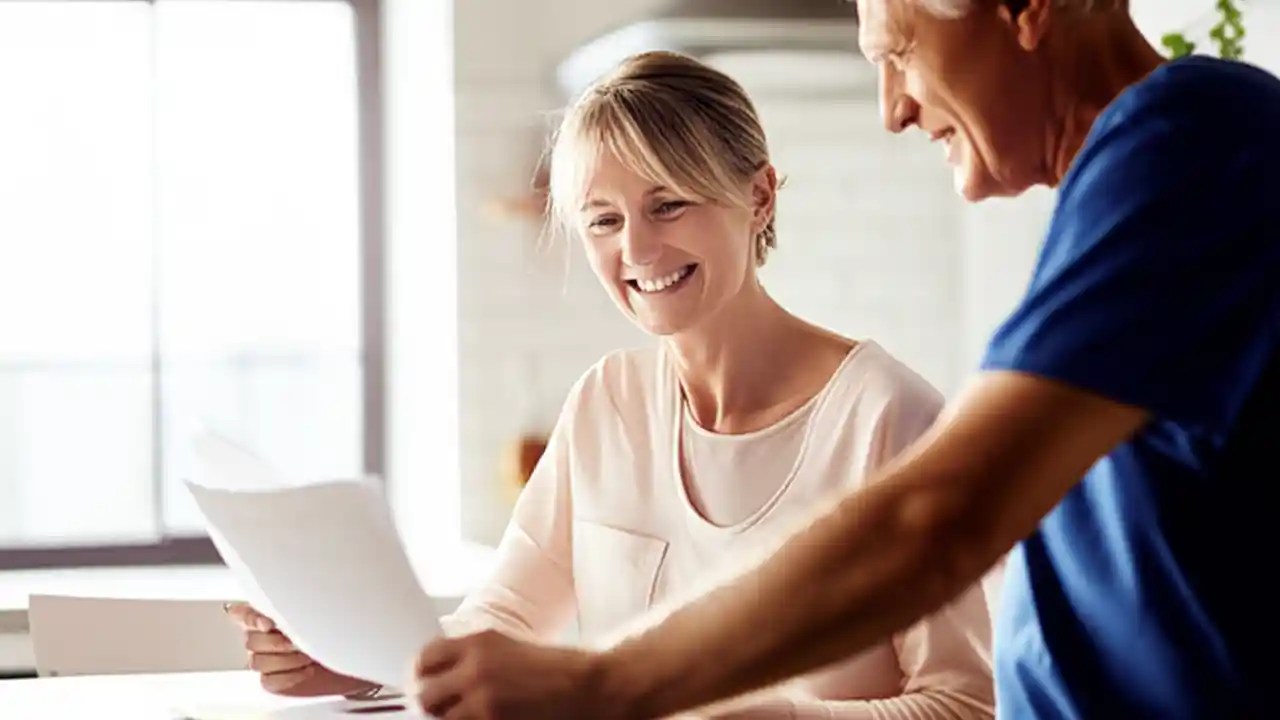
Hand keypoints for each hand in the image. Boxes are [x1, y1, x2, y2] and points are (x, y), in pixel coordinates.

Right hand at [223, 602, 375, 696]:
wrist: (353, 655)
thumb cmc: (337, 624)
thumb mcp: (320, 605)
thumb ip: (299, 599)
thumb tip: (291, 585)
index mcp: (268, 612)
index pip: (242, 613)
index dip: (252, 618)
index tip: (269, 623)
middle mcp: (263, 635)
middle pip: (250, 640)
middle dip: (278, 641)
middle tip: (299, 640)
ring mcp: (266, 658)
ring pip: (257, 662)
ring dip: (286, 659)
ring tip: (309, 655)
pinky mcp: (274, 680)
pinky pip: (268, 681)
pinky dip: (288, 676)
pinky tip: (306, 670)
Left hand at [410, 630, 611, 719]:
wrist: (587, 688)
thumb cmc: (553, 670)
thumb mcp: (508, 649)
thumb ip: (474, 657)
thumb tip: (441, 676)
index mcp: (479, 642)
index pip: (425, 658)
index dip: (420, 674)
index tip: (423, 683)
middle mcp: (475, 669)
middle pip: (424, 693)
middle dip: (428, 703)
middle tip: (438, 710)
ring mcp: (483, 700)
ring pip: (440, 719)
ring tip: (465, 716)